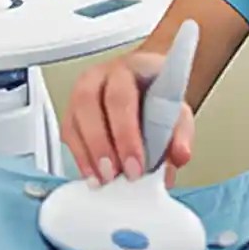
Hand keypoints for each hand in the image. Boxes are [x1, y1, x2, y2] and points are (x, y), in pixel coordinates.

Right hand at [61, 50, 194, 187]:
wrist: (146, 84)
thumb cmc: (158, 97)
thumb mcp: (177, 111)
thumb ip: (180, 133)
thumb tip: (180, 155)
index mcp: (129, 69)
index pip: (121, 97)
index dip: (126, 134)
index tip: (136, 166)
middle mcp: (100, 76)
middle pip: (89, 105)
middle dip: (101, 145)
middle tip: (115, 175)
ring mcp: (82, 91)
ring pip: (74, 120)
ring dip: (87, 155)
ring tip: (102, 180)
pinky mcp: (72, 111)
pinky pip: (68, 133)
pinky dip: (79, 157)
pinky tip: (92, 174)